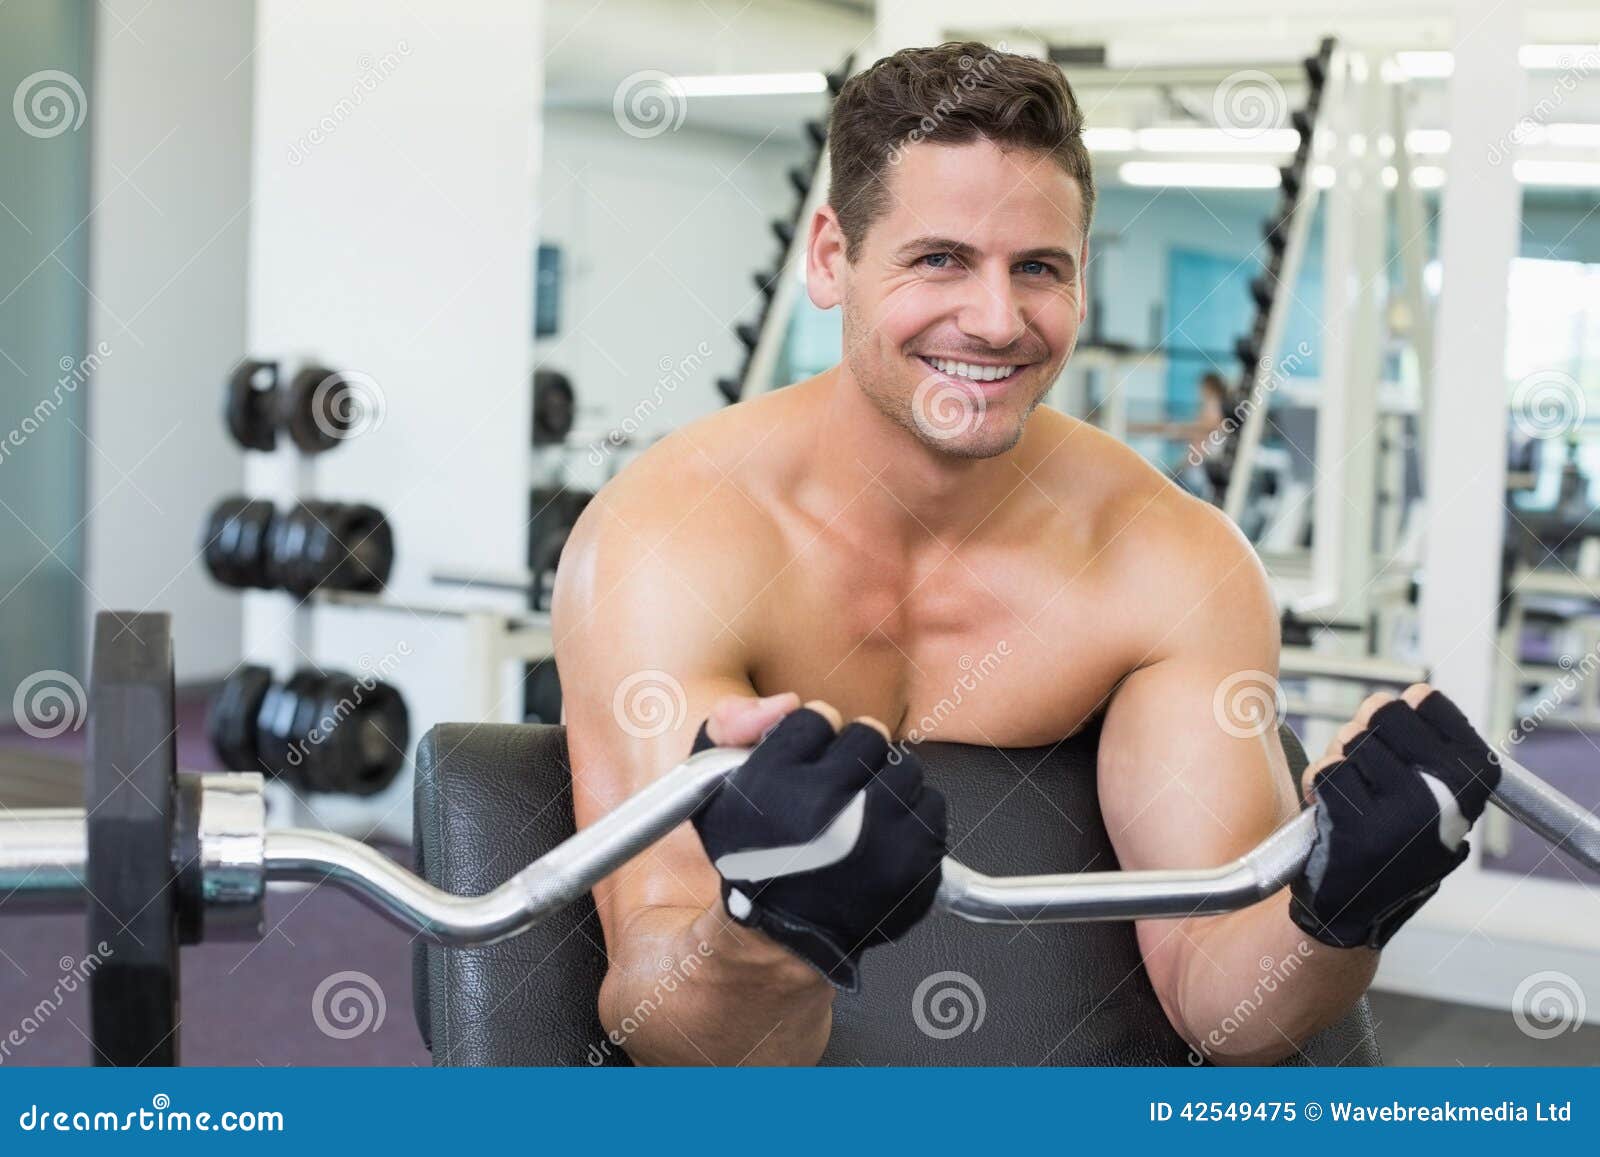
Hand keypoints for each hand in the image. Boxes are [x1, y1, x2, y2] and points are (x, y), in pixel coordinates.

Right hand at [689, 698, 947, 990]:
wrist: (785, 933)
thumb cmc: (753, 856)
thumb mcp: (711, 787)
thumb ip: (732, 723)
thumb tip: (788, 701)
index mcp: (771, 788)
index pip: (815, 717)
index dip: (810, 738)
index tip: (805, 763)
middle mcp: (823, 812)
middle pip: (867, 735)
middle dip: (854, 755)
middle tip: (838, 787)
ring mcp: (875, 839)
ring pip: (904, 766)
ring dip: (886, 782)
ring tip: (862, 811)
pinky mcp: (913, 863)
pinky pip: (931, 805)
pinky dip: (912, 815)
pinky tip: (883, 835)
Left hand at [1290, 684, 1499, 948]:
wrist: (1355, 907)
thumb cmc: (1388, 832)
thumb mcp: (1426, 784)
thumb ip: (1419, 735)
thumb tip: (1410, 697)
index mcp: (1476, 778)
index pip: (1426, 701)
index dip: (1397, 720)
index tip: (1399, 755)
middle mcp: (1450, 796)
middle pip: (1384, 711)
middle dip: (1362, 734)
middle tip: (1365, 775)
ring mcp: (1405, 814)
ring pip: (1350, 741)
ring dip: (1339, 764)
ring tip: (1352, 802)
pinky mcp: (1358, 828)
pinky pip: (1325, 771)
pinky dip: (1318, 787)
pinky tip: (1332, 818)